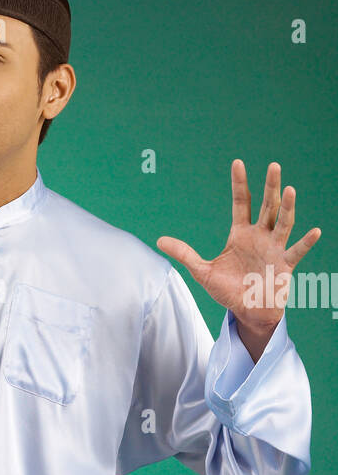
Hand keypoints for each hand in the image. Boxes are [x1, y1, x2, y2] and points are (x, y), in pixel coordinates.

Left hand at [156, 160, 320, 346]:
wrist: (246, 311)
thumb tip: (159, 240)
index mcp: (240, 234)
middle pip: (266, 206)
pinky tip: (315, 231)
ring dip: (287, 208)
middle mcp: (260, 237)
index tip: (238, 162)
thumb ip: (184, 254)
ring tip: (290, 190)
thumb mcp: (202, 272)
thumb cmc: (228, 290)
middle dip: (269, 187)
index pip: (241, 203)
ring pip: (283, 223)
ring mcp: (274, 249)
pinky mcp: (284, 265)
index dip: (239, 184)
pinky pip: (297, 251)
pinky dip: (306, 242)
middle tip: (273, 166)